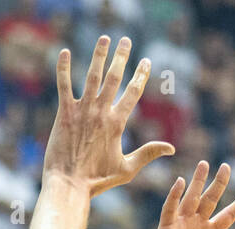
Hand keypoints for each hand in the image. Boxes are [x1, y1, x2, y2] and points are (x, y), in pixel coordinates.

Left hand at [45, 37, 173, 195]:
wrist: (69, 185)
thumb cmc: (97, 181)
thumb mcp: (127, 169)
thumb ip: (148, 154)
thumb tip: (171, 148)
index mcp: (117, 123)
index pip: (133, 92)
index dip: (141, 75)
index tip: (146, 61)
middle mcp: (101, 112)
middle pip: (114, 77)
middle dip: (121, 57)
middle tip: (126, 40)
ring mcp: (82, 111)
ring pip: (92, 76)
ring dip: (99, 55)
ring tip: (104, 38)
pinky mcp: (64, 114)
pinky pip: (64, 85)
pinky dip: (64, 68)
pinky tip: (65, 52)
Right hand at [129, 160, 234, 228]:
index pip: (225, 217)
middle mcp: (194, 227)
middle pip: (210, 201)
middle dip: (219, 184)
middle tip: (226, 166)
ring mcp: (180, 226)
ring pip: (191, 199)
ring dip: (198, 181)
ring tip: (204, 164)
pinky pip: (170, 209)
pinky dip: (175, 195)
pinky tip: (180, 181)